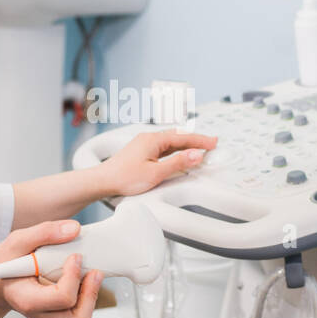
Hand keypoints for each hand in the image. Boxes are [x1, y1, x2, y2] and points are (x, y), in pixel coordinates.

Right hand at [0, 220, 102, 317]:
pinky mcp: (57, 314)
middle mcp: (41, 314)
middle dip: (91, 294)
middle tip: (94, 272)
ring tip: (91, 274)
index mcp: (28, 299)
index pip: (61, 297)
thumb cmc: (4, 264)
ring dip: (91, 295)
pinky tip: (81, 277)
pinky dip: (85, 295)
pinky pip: (78, 312)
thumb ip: (44, 233)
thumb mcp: (17, 242)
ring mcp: (50, 317)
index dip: (73, 276)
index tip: (75, 256)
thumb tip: (74, 229)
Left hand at [102, 129, 217, 196]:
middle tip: (211, 144)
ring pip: (171, 141)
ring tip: (199, 148)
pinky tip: (179, 154)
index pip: (183, 137)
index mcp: (154, 139)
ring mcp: (144, 144)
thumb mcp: (156, 172)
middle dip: (195, 140)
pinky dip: (175, 149)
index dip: (200, 140)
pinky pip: (163, 147)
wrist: (103, 181)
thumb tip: (196, 155)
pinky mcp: (141, 152)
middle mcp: (149, 138)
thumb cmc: (124, 177)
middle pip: (178, 136)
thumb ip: (178, 163)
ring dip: (186, 144)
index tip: (214, 142)